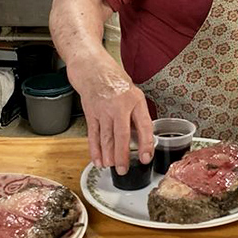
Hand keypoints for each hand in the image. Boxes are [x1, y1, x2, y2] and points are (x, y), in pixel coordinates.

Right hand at [74, 58, 153, 173]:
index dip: (146, 143)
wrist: (92, 68)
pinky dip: (95, 149)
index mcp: (134, 100)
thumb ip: (136, 112)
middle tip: (124, 170)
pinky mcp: (91, 113)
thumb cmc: (114, 79)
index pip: (143, 125)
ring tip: (112, 167)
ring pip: (106, 137)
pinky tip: (98, 159)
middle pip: (121, 135)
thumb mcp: (133, 92)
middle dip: (122, 155)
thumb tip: (141, 136)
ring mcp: (103, 110)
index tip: (146, 157)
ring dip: (108, 155)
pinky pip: (93, 135)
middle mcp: (119, 105)